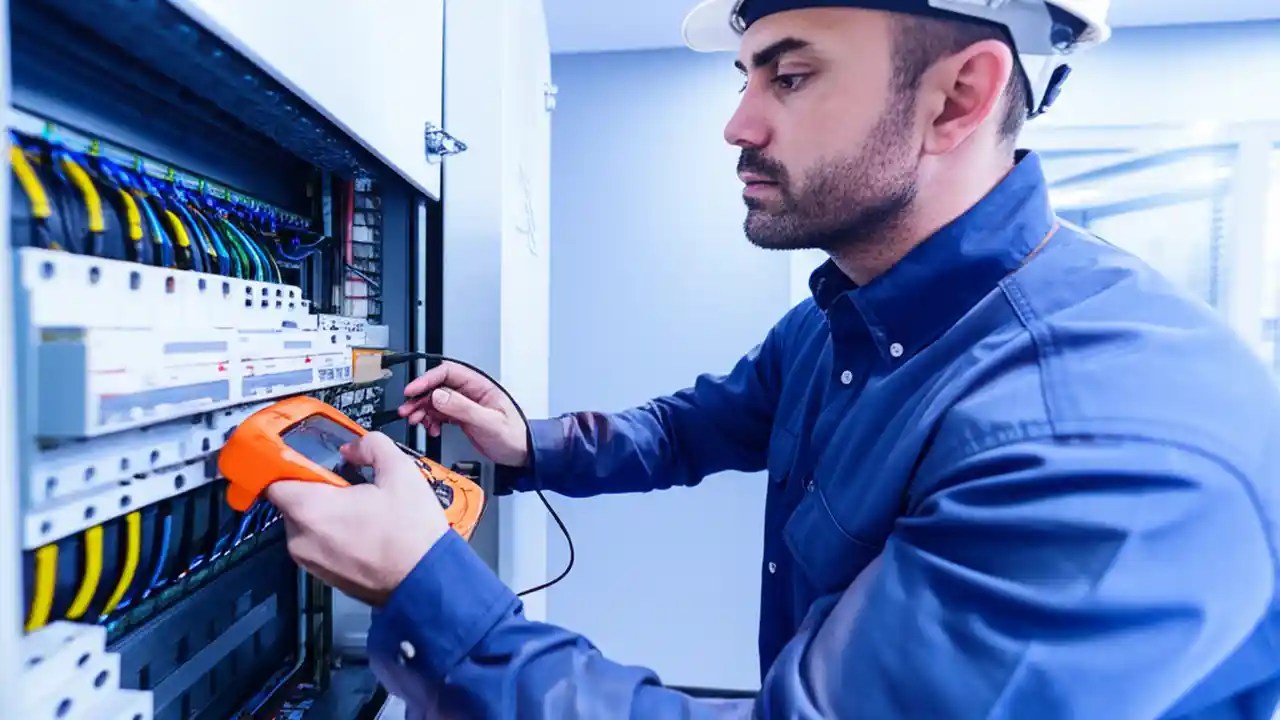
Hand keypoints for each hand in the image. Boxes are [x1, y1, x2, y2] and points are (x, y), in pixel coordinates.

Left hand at [264, 432, 447, 605]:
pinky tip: (366, 532)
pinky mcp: (323, 576)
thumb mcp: (400, 471)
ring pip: (307, 523)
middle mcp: (301, 538)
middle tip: (351, 484)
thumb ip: (372, 445)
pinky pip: (319, 545)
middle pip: (293, 500)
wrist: (426, 581)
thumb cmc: (412, 533)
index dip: (292, 464)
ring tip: (364, 511)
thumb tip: (355, 447)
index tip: (311, 460)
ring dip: (327, 513)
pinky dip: (335, 535)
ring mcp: (310, 561)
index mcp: (310, 509)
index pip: (274, 478)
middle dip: (318, 488)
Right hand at [399, 361, 529, 466]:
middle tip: (408, 410)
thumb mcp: (489, 422)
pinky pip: (439, 413)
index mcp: (480, 385)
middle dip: (420, 398)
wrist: (522, 453)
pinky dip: (431, 420)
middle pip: (437, 386)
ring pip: (435, 400)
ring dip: (422, 410)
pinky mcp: (461, 416)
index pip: (447, 372)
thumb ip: (464, 408)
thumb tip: (439, 396)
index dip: (427, 379)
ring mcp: (465, 404)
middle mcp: (470, 392)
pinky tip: (431, 429)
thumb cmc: (514, 436)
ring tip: (416, 421)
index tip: (412, 390)